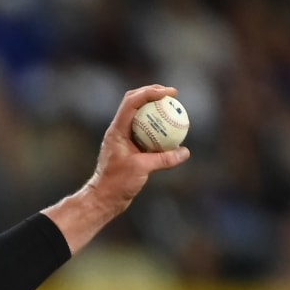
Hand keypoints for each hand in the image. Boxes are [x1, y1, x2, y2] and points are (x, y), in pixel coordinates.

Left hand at [90, 84, 191, 206]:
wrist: (105, 198)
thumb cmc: (117, 183)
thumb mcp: (142, 169)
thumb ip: (163, 159)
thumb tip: (185, 152)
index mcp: (117, 130)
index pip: (132, 102)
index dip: (150, 92)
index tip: (169, 92)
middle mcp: (119, 130)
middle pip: (135, 102)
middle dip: (152, 93)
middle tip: (172, 94)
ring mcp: (124, 138)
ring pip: (140, 116)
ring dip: (155, 108)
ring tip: (173, 107)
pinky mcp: (130, 148)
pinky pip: (146, 132)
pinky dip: (158, 128)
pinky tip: (173, 132)